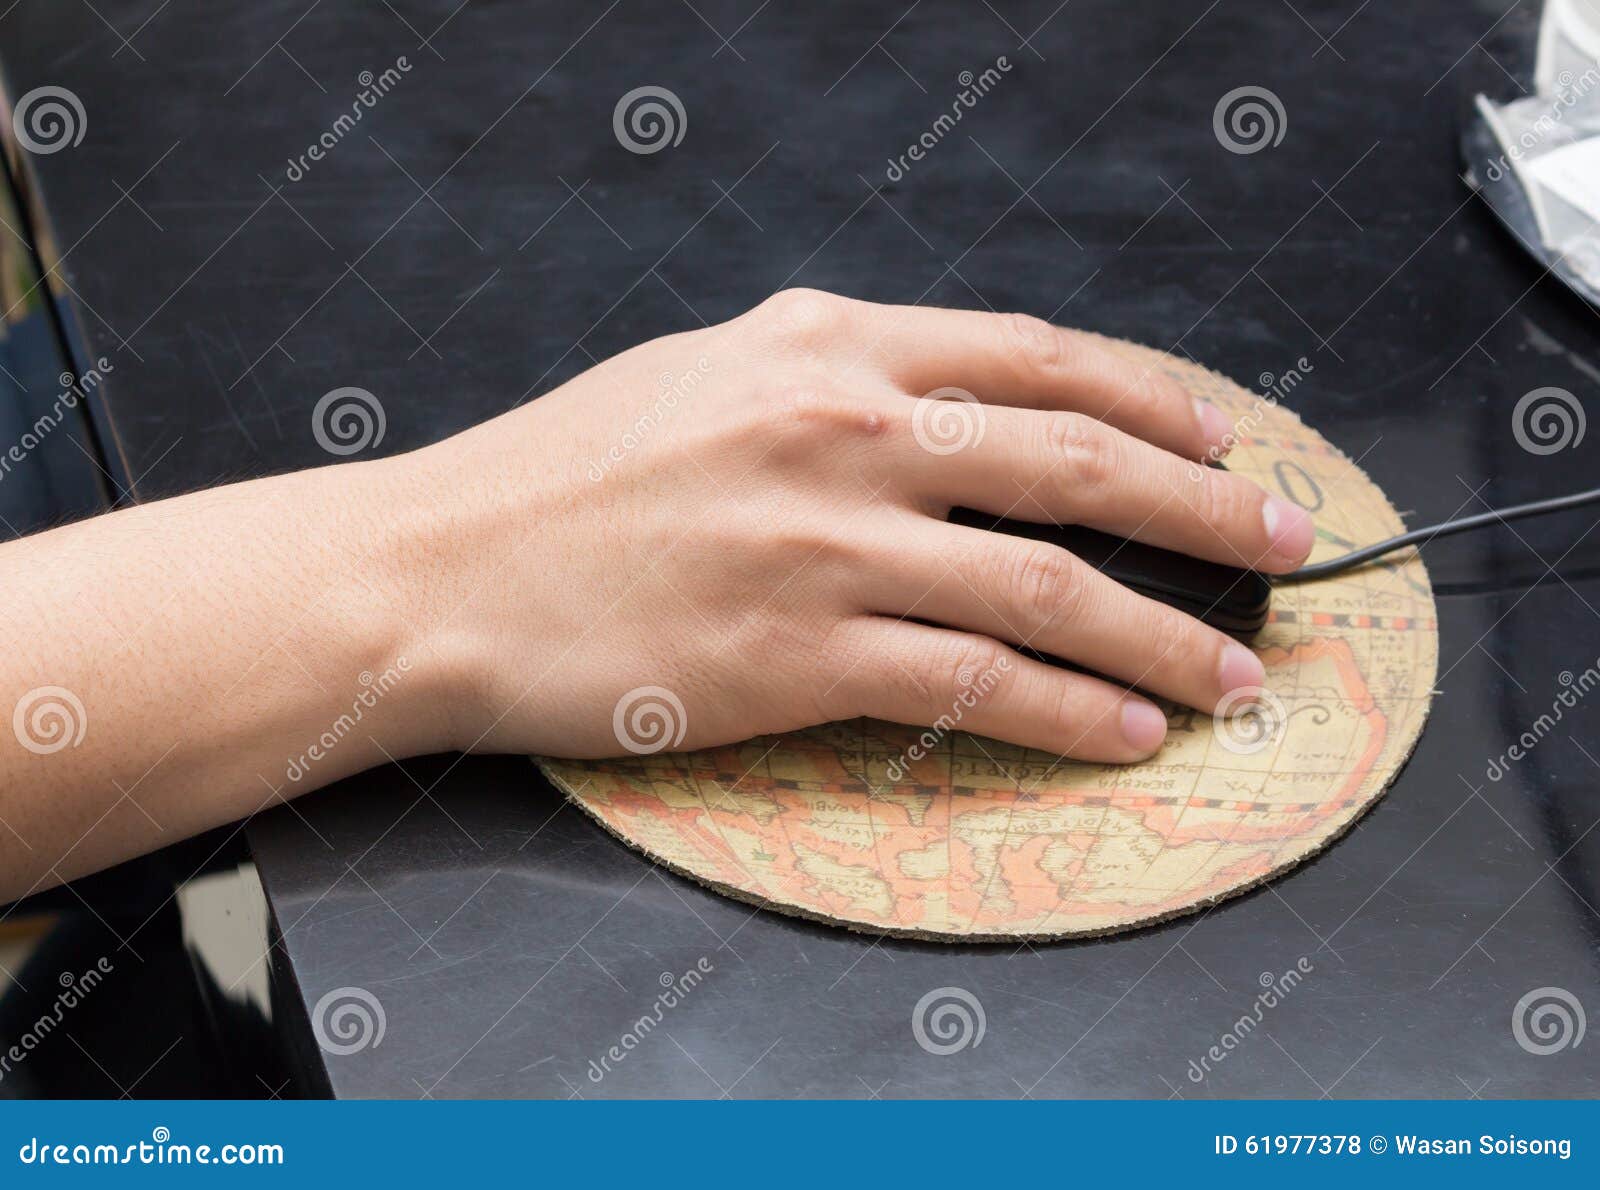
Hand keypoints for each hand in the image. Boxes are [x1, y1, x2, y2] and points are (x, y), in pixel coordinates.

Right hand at [410, 289, 1314, 762]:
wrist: (439, 573)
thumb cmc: (557, 479)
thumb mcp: (701, 375)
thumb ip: (824, 372)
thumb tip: (930, 398)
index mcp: (826, 344)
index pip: (1037, 357)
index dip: (1152, 397)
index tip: (1219, 437)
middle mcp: (845, 428)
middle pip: (1078, 459)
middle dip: (1207, 505)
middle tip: (1286, 543)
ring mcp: (829, 543)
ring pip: (1049, 583)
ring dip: (1163, 633)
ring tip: (1230, 673)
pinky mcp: (801, 654)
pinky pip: (976, 680)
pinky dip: (1068, 707)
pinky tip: (1124, 728)